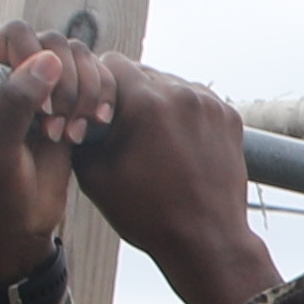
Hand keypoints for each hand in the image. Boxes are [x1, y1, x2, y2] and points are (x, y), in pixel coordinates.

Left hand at [0, 15, 98, 288]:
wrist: (16, 229)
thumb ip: (15, 104)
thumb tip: (48, 60)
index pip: (14, 35)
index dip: (34, 58)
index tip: (39, 104)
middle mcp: (9, 77)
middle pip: (52, 42)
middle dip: (65, 81)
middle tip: (55, 125)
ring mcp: (40, 91)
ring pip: (78, 59)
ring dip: (83, 92)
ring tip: (71, 132)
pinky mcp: (67, 107)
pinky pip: (95, 80)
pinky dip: (100, 98)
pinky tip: (93, 125)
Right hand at [45, 49, 282, 303]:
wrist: (206, 240)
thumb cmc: (147, 213)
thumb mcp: (94, 175)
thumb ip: (80, 132)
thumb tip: (74, 110)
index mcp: (146, 102)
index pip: (110, 63)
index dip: (95, 86)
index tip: (93, 108)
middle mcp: (182, 93)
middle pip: (142, 73)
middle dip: (127, 94)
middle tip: (121, 127)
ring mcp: (210, 104)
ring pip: (171, 85)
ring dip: (157, 102)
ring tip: (151, 140)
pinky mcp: (229, 117)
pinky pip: (196, 101)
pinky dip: (183, 115)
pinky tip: (176, 144)